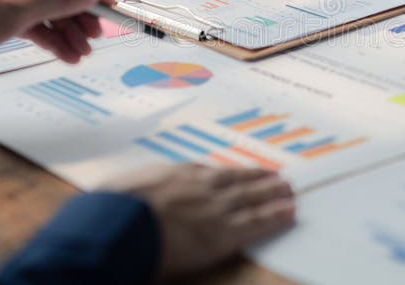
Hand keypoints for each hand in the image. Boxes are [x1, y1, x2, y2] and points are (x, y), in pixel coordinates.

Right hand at [101, 164, 294, 280]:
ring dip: (274, 194)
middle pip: (239, 181)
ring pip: (252, 198)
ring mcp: (214, 208)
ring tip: (290, 190)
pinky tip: (289, 213)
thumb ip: (142, 186)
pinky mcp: (221, 233)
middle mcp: (201, 186)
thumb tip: (136, 189)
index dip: (232, 173)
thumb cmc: (113, 207)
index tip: (244, 171)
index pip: (212, 172)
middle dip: (261, 179)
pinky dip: (275, 216)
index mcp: (178, 174)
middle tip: (280, 177)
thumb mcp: (125, 186)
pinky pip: (256, 223)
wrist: (118, 223)